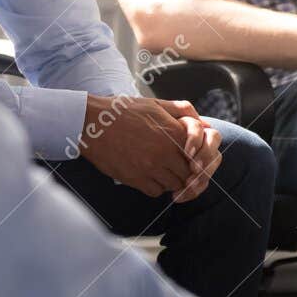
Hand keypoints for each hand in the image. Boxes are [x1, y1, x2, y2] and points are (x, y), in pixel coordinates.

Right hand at [79, 95, 215, 198]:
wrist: (92, 122)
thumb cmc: (124, 111)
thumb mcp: (156, 104)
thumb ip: (182, 111)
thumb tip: (204, 123)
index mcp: (174, 132)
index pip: (199, 155)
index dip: (196, 158)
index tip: (189, 158)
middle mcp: (166, 151)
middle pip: (188, 173)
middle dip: (185, 172)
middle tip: (176, 167)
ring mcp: (150, 167)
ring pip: (174, 184)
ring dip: (171, 180)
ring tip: (162, 172)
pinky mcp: (135, 178)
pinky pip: (155, 191)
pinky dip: (156, 187)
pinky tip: (150, 177)